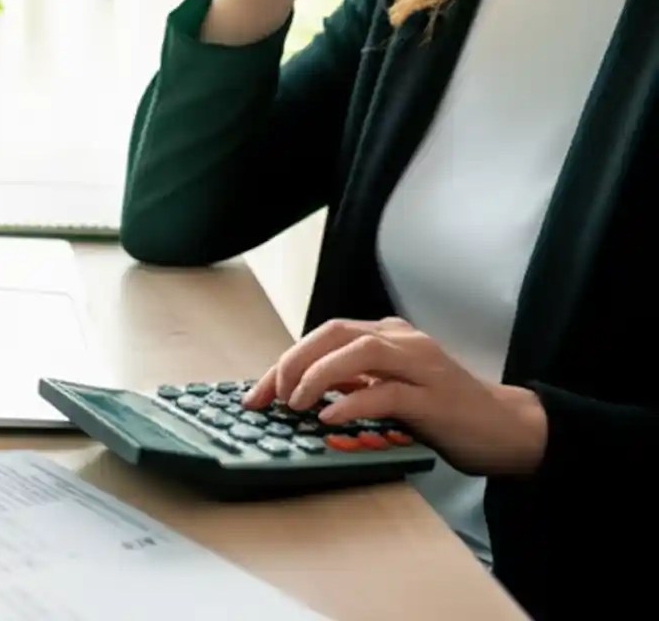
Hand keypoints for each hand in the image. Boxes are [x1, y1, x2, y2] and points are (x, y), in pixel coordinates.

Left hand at [242, 317, 548, 475]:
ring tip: (294, 404)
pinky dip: (352, 402)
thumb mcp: (387, 390)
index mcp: (387, 335)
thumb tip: (297, 392)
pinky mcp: (435, 398)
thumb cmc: (442, 412)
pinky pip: (386, 392)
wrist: (506, 429)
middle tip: (268, 397)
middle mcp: (403, 341)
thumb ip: (351, 382)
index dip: (286, 360)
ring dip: (318, 375)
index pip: (324, 334)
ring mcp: (422, 366)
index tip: (257, 393)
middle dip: (292, 363)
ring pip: (359, 351)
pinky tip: (328, 416)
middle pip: (335, 333)